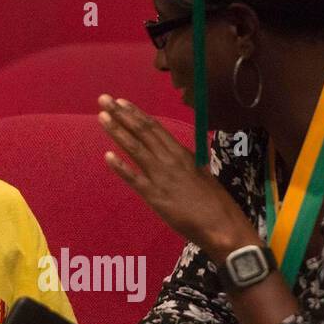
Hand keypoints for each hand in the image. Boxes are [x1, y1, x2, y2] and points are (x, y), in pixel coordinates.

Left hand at [97, 94, 259, 257]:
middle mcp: (170, 160)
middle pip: (142, 132)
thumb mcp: (202, 175)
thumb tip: (182, 156)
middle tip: (104, 99)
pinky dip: (120, 167)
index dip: (136, 114)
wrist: (221, 224)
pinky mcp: (155, 196)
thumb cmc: (215, 202)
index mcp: (182, 154)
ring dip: (117, 131)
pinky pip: (134, 179)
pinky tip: (107, 156)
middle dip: (122, 115)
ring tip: (102, 116)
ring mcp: (161, 177)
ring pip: (135, 149)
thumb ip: (188, 164)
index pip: (155, 128)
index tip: (122, 102)